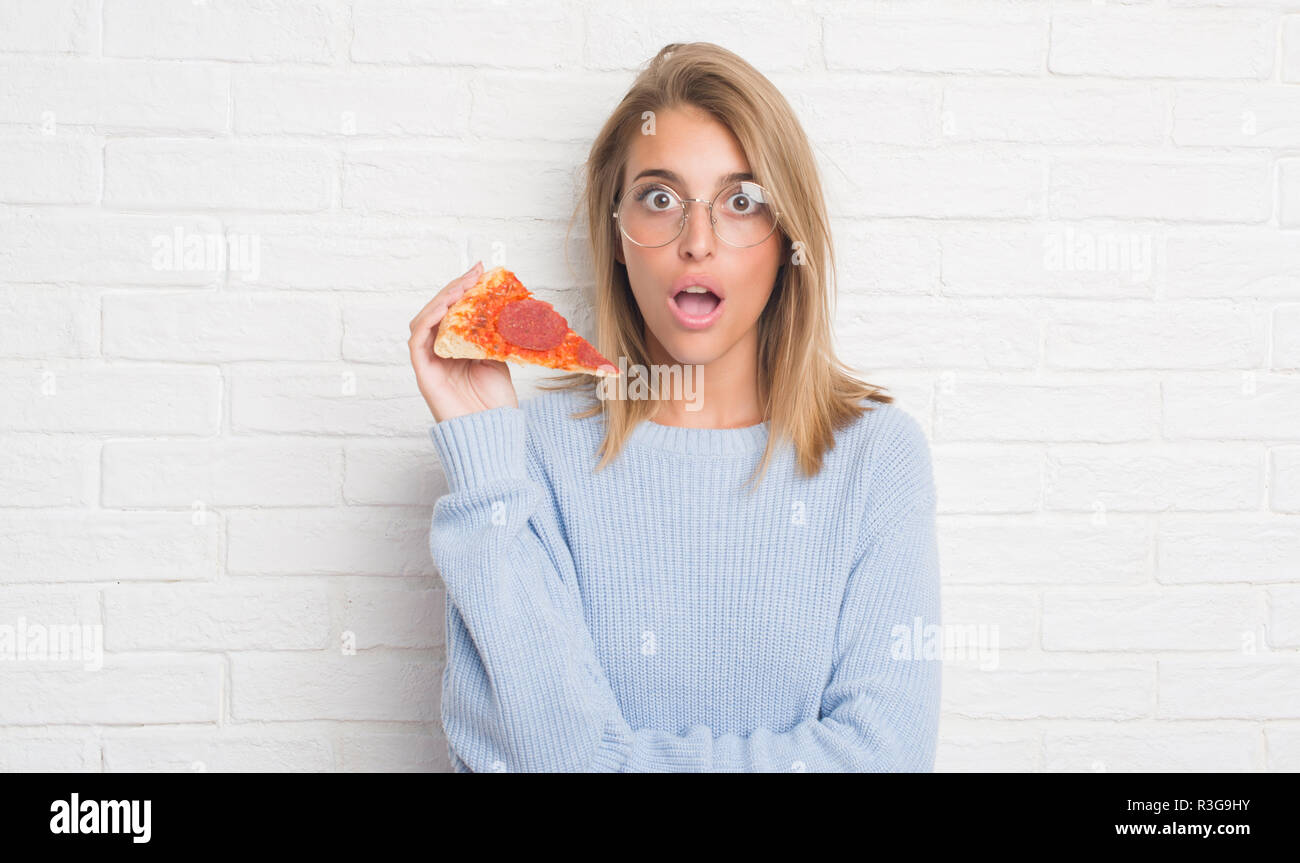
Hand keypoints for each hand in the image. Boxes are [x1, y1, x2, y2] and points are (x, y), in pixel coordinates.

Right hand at [409, 261, 518, 422]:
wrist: (492, 430)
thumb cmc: (495, 401)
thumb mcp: (499, 358)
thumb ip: (491, 335)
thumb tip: (498, 305)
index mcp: (457, 348)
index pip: (454, 312)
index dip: (464, 290)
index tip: (481, 271)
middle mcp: (440, 352)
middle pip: (437, 312)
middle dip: (454, 289)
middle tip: (474, 272)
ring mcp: (430, 361)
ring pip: (424, 321)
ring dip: (441, 300)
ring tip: (461, 287)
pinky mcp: (424, 372)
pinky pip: (417, 340)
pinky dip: (427, 321)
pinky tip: (443, 309)